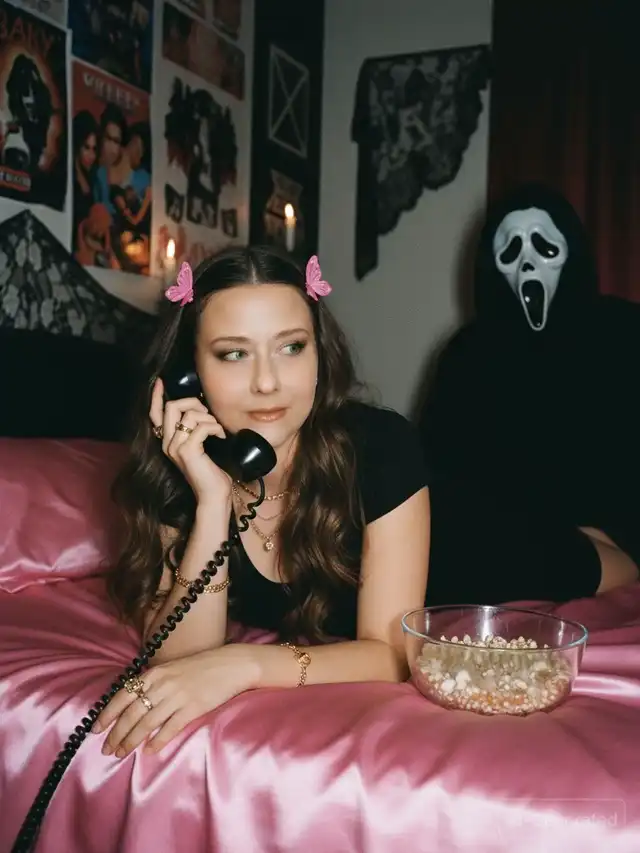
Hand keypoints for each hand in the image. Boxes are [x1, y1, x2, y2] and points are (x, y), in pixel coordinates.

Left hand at [92, 645, 259, 757]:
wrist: (231, 665)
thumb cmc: (200, 667)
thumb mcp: (172, 669)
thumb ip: (153, 684)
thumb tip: (133, 703)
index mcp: (155, 674)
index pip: (123, 695)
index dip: (107, 714)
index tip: (95, 729)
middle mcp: (162, 684)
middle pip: (131, 713)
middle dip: (116, 734)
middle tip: (107, 750)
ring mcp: (178, 696)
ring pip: (146, 723)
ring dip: (131, 741)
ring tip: (121, 753)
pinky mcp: (193, 708)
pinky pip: (170, 728)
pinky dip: (157, 741)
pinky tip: (149, 750)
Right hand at [150, 377, 230, 503]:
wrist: (213, 494)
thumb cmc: (211, 470)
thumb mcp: (200, 445)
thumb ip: (194, 428)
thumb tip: (199, 406)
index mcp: (168, 441)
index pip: (155, 414)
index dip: (157, 396)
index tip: (161, 381)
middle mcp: (167, 443)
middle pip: (172, 407)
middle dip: (193, 403)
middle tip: (208, 414)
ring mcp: (175, 447)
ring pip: (189, 415)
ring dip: (209, 418)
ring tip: (217, 430)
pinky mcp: (187, 451)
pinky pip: (202, 427)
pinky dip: (215, 427)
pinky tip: (221, 436)